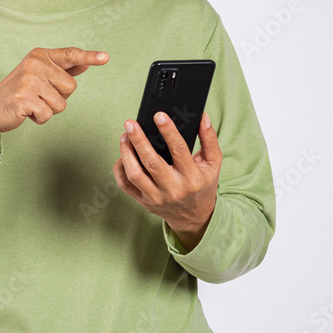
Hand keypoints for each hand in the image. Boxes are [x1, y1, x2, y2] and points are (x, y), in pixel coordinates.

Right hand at [0, 47, 108, 146]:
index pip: (70, 54)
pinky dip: (39, 119)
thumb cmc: (18, 92)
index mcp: (40, 56)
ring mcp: (29, 80)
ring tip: (31, 104)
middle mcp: (35, 64)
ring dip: (49, 110)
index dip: (89, 57)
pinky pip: (48, 114)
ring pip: (61, 103)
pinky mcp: (24, 97)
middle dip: (59, 97)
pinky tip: (26, 112)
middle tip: (38, 96)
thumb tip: (85, 64)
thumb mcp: (39, 76)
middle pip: (71, 86)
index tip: (106, 57)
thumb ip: (61, 70)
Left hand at [113, 111, 221, 250]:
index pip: (179, 151)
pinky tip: (122, 155)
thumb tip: (202, 116)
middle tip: (130, 123)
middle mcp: (173, 189)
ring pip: (135, 174)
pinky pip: (125, 184)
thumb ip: (209, 139)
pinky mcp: (143, 201)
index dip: (168, 131)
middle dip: (139, 140)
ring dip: (126, 153)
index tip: (159, 115)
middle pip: (151, 162)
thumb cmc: (202, 184)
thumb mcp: (212, 164)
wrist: (195, 217)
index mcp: (192, 177)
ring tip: (124, 136)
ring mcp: (156, 197)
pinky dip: (119, 168)